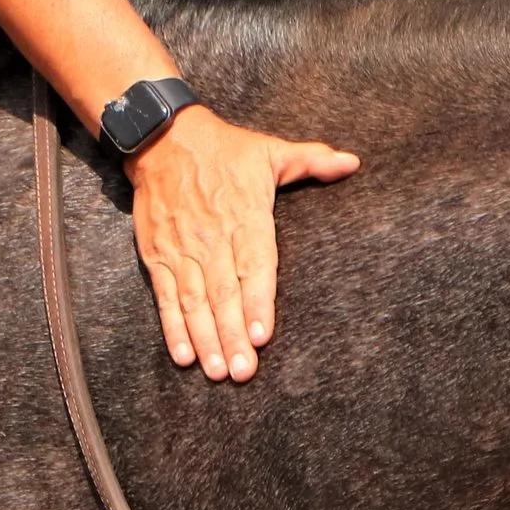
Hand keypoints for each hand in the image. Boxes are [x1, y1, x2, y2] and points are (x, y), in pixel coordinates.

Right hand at [125, 106, 358, 380]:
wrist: (162, 138)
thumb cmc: (224, 150)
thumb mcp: (269, 150)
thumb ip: (311, 161)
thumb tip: (351, 163)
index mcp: (244, 216)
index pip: (254, 266)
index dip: (257, 303)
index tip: (261, 335)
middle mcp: (212, 237)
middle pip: (224, 293)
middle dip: (232, 335)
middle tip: (243, 372)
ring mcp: (182, 249)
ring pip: (195, 301)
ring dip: (206, 339)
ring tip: (217, 371)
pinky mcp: (158, 255)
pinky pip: (166, 297)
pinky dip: (173, 328)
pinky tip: (184, 355)